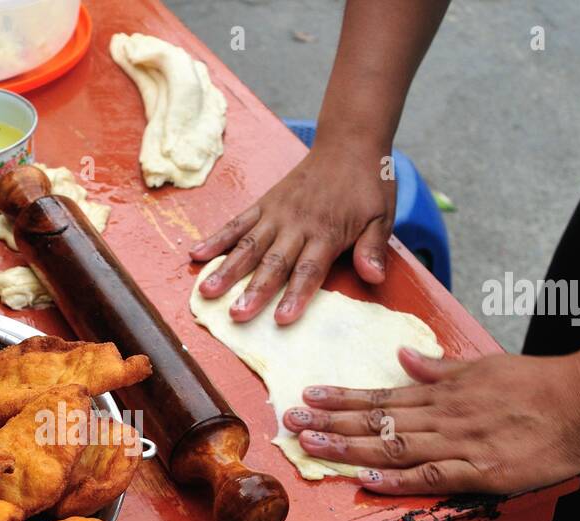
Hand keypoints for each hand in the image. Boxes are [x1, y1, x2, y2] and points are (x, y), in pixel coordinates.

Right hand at [190, 139, 395, 323]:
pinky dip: (216, 238)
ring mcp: (276, 214)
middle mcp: (297, 224)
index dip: (296, 294)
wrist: (349, 143)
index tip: (282, 318)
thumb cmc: (367, 186)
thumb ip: (373, 248)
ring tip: (207, 291)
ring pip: (249, 246)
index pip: (310, 269)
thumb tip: (375, 276)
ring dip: (227, 270)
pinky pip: (237, 223)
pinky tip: (197, 254)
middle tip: (236, 314)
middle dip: (254, 290)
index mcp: (327, 232)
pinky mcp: (263, 204)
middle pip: (273, 262)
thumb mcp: (382, 216)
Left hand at [282, 349, 579, 495]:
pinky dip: (398, 479)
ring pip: (393, 445)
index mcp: (442, 393)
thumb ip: (439, 368)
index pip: (381, 395)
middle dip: (329, 422)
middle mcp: (442, 417)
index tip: (307, 395)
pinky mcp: (481, 471)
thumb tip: (402, 358)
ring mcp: (459, 444)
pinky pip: (431, 476)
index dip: (341, 397)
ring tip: (312, 446)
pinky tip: (367, 479)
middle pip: (376, 420)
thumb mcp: (483, 366)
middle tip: (290, 422)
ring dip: (349, 446)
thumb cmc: (538, 384)